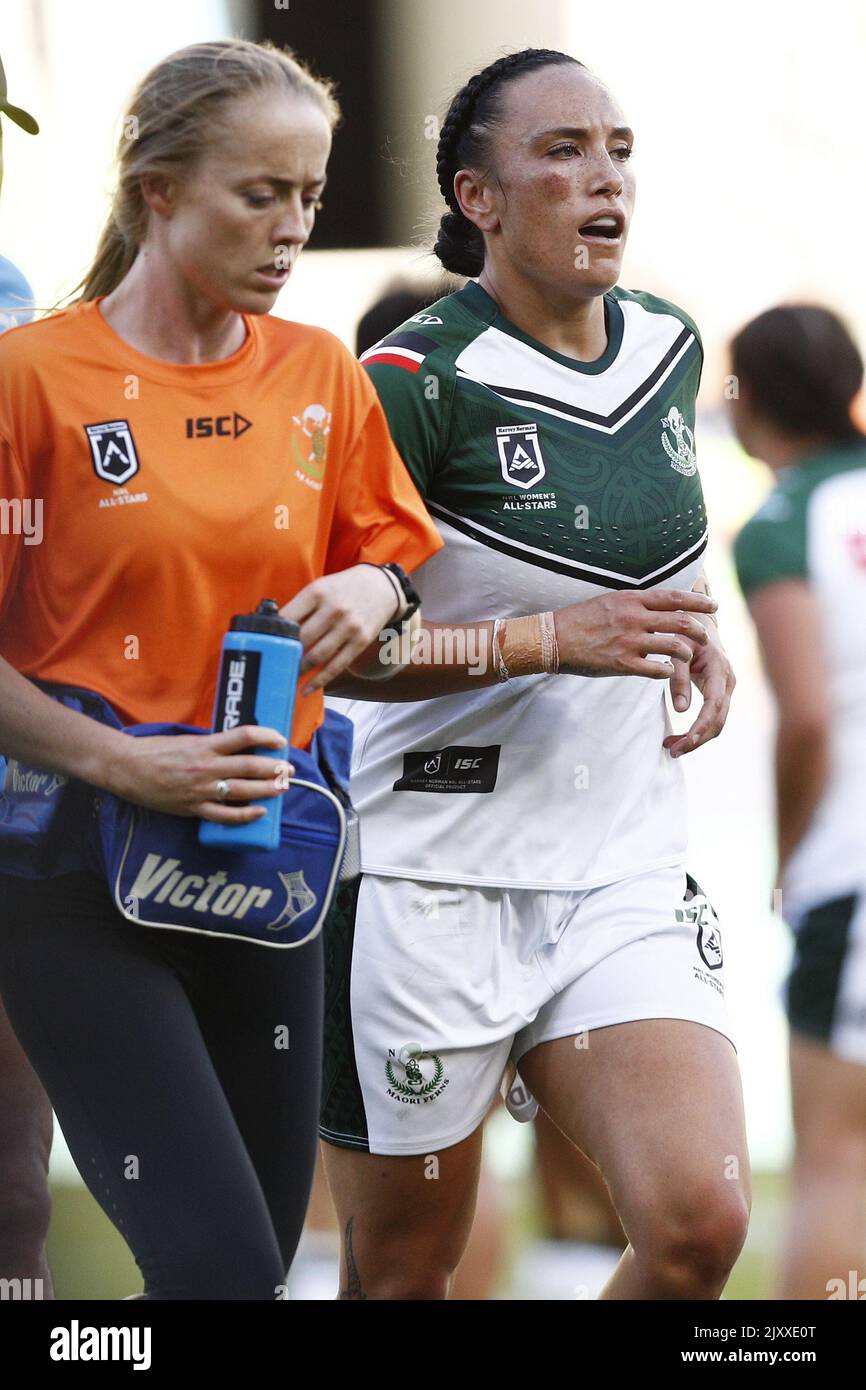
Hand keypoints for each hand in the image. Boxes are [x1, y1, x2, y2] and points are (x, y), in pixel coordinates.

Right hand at [106, 725, 294, 823]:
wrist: (126, 767)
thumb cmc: (155, 750)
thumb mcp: (187, 740)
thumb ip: (212, 744)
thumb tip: (238, 746)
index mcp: (205, 745)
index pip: (244, 736)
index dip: (266, 737)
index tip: (280, 740)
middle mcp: (206, 767)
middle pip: (249, 766)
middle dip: (274, 768)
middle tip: (289, 769)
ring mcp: (200, 789)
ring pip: (242, 790)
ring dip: (267, 789)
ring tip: (282, 788)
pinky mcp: (192, 808)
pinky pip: (224, 815)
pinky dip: (244, 815)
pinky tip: (260, 812)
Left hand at [280, 565, 400, 693]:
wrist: (382, 587)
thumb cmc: (343, 588)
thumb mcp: (320, 587)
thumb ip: (300, 606)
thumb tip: (274, 630)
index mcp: (317, 592)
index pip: (288, 617)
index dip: (274, 634)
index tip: (263, 646)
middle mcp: (333, 609)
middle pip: (302, 639)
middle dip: (286, 655)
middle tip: (273, 667)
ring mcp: (349, 627)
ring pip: (318, 656)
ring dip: (300, 670)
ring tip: (287, 678)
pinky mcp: (360, 641)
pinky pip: (337, 666)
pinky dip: (320, 680)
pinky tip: (307, 689)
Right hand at [553, 588, 717, 677]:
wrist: (553, 639)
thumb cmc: (580, 620)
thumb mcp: (609, 601)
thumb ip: (634, 603)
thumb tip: (656, 605)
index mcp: (631, 599)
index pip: (674, 598)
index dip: (698, 602)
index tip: (714, 606)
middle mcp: (633, 618)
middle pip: (681, 622)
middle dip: (699, 631)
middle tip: (706, 637)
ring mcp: (629, 641)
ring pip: (674, 647)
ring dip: (687, 653)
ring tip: (688, 657)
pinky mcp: (622, 663)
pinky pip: (657, 669)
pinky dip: (668, 671)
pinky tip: (668, 672)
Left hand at [662, 618, 735, 757]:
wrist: (699, 623)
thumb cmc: (685, 633)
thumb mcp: (678, 650)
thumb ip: (678, 677)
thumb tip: (680, 710)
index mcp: (719, 670)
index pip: (713, 706)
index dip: (701, 727)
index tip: (685, 743)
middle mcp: (728, 682)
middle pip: (718, 721)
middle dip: (696, 740)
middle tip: (672, 751)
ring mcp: (726, 689)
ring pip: (716, 723)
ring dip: (695, 738)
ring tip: (671, 747)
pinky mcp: (719, 694)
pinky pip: (712, 718)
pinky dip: (697, 731)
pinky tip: (679, 738)